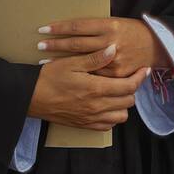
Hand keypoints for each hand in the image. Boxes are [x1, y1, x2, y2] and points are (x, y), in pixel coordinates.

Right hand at [27, 44, 149, 130]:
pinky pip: (108, 125)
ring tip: (117, 91)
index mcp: (96, 89)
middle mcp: (96, 107)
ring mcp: (91, 118)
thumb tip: (113, 49)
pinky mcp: (84, 125)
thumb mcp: (71, 62)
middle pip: (128, 101)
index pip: (129, 86)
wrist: (30, 97)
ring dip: (123, 103)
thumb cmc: (49, 77)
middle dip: (132, 88)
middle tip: (128, 77)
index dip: (140, 78)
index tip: (144, 69)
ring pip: (121, 116)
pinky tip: (106, 104)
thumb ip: (95, 58)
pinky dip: (112, 116)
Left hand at [37, 16, 172, 77]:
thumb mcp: (115, 23)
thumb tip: (72, 28)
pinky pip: (95, 75)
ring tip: (44, 61)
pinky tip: (65, 76)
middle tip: (39, 45)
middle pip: (76, 43)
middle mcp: (110, 42)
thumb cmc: (132, 32)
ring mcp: (114, 59)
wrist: (156, 46)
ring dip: (62, 61)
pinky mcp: (117, 74)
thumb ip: (96, 27)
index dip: (60, 28)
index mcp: (109, 26)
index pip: (78, 26)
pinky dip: (79, 75)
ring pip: (82, 61)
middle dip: (56, 45)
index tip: (43, 29)